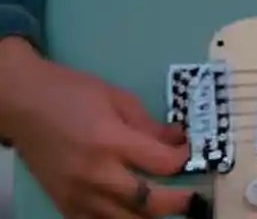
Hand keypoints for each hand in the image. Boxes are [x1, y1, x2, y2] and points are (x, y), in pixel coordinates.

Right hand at [2, 46, 195, 217]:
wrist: (21, 104)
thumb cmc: (70, 93)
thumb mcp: (118, 98)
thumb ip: (150, 124)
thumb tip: (177, 140)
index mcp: (110, 142)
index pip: (162, 164)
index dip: (184, 159)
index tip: (191, 151)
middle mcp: (95, 174)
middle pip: (147, 202)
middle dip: (177, 202)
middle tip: (193, 198)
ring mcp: (77, 194)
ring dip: (149, 216)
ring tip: (166, 207)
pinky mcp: (63, 203)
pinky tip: (130, 212)